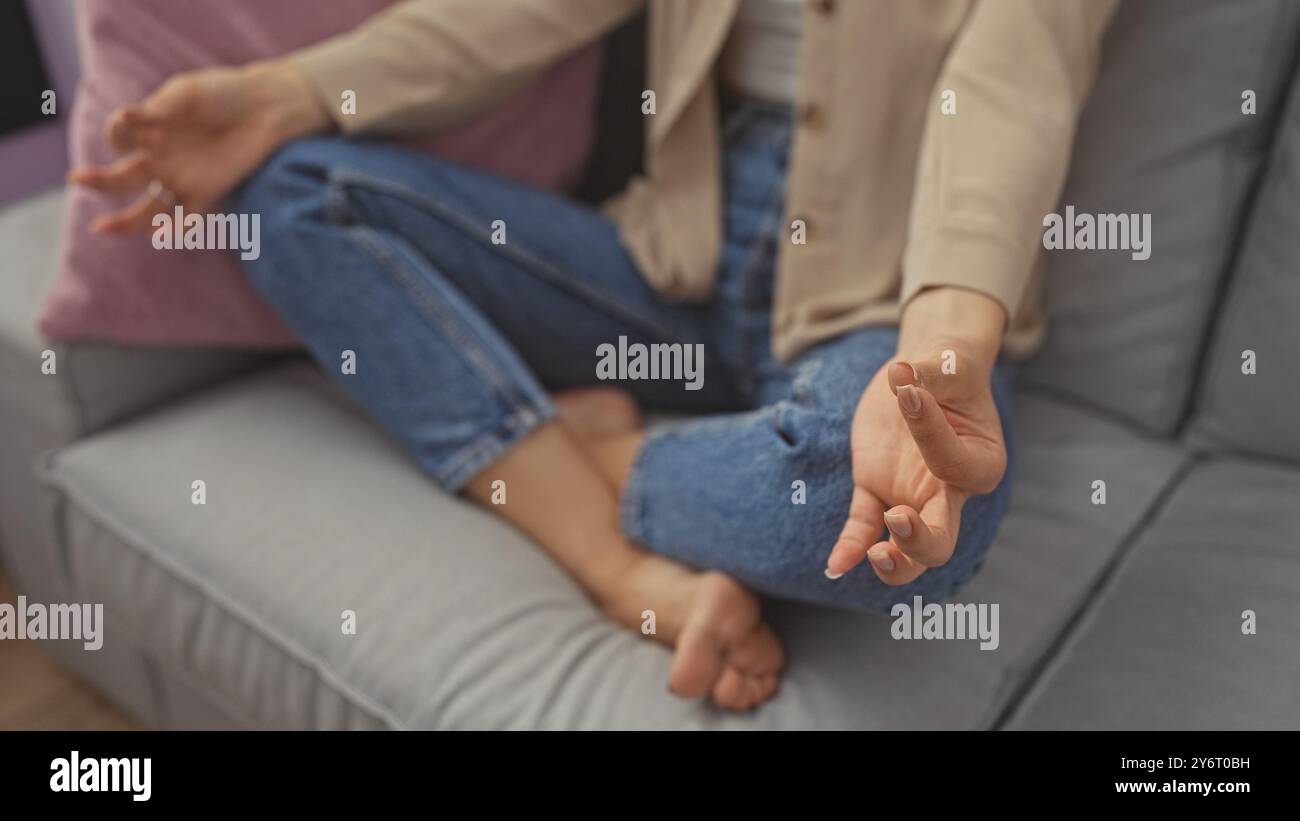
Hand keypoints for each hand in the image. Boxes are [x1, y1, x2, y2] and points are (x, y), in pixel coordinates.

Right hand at [69, 60, 329, 233]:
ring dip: (126, 221)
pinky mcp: (209, 192)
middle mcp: (162, 157)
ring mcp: (183, 177)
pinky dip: (175, 230)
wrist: (264, 108)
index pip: (118, 138)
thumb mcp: (186, 94)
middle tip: (78, 179)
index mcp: (150, 130)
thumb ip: (157, 110)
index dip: (117, 132)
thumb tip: (125, 117)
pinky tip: (161, 237)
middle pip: (122, 178)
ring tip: (103, 228)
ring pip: (150, 208)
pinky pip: (189, 218)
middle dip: (98, 181)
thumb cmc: (224, 95)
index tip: (128, 119)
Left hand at [826, 288, 1007, 585]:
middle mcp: (948, 493)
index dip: (929, 430)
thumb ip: (928, 374)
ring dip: (893, 561)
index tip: (909, 391)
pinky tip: (834, 566)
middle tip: (898, 520)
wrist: (926, 376)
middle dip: (921, 542)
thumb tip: (903, 376)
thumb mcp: (946, 365)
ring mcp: (911, 498)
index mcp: (979, 463)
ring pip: (907, 551)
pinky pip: (863, 526)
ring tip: (874, 555)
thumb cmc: (947, 371)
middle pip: (942, 541)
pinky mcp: (876, 491)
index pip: (952, 462)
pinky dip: (849, 547)